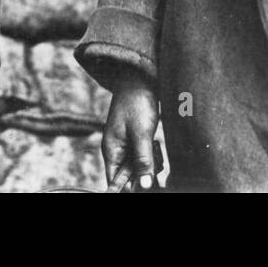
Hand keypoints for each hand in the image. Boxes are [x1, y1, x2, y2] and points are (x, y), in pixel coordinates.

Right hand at [102, 72, 158, 191]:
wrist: (141, 78)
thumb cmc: (137, 102)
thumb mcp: (141, 133)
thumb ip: (143, 161)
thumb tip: (144, 187)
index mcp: (112, 151)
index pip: (116, 183)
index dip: (130, 188)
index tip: (146, 185)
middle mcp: (117, 152)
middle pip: (129, 179)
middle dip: (143, 175)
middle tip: (152, 159)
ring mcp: (128, 147)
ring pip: (140, 170)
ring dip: (150, 165)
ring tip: (154, 146)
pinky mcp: (138, 142)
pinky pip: (145, 159)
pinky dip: (153, 156)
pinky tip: (155, 143)